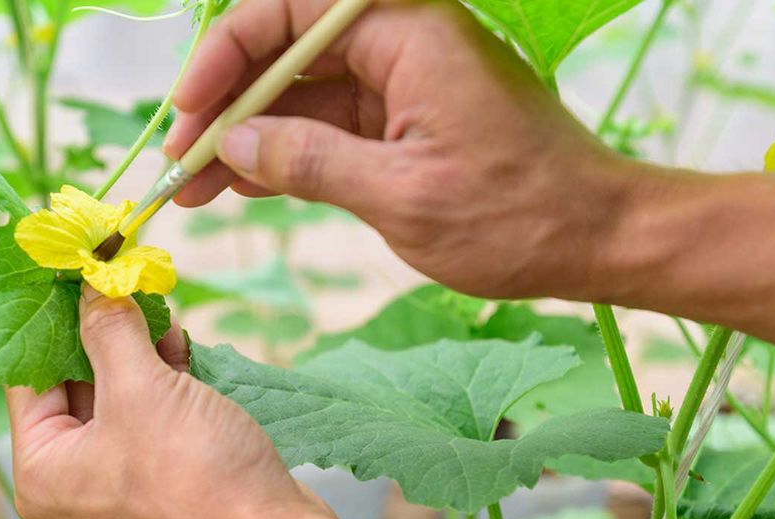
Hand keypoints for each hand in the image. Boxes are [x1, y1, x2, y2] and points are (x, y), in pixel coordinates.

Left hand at [6, 286, 330, 518]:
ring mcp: (120, 486)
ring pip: (116, 399)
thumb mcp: (142, 389)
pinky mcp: (165, 483)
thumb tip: (91, 283)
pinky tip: (177, 341)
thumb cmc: (195, 478)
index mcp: (43, 472)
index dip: (47, 320)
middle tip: (114, 275)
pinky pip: (150, 419)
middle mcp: (72, 484)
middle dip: (99, 331)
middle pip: (72, 387)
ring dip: (135, 351)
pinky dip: (161, 380)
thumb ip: (108, 330)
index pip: (28, 379)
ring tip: (152, 301)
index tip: (64, 269)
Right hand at [164, 0, 637, 300]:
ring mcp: (397, 83)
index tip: (189, 112)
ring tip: (194, 188)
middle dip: (225, 105)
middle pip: (283, 52)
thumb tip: (233, 143)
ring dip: (243, 138)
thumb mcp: (402, 194)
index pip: (288, 12)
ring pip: (297, 94)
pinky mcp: (398, 122)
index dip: (225, 56)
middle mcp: (398, 43)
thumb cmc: (519, 213)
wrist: (595, 240)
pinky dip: (281, 155)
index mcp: (406, 32)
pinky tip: (238, 184)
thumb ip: (309, 161)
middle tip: (178, 161)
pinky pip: (323, 125)